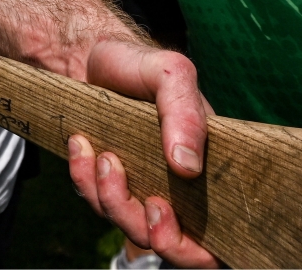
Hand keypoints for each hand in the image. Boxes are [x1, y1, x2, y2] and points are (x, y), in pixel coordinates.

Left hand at [67, 41, 215, 266]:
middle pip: (176, 246)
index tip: (159, 209)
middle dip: (151, 233)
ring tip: (105, 156)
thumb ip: (185, 113)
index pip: (220, 235)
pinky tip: (81, 147)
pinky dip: (85, 182)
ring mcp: (143, 187)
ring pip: (130, 227)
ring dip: (113, 199)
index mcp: (209, 168)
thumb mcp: (169, 73)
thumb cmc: (137, 63)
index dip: (196, 248)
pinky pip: (98, 203)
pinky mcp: (109, 183)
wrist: (87, 53)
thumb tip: (188, 167)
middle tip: (142, 202)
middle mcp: (180, 187)